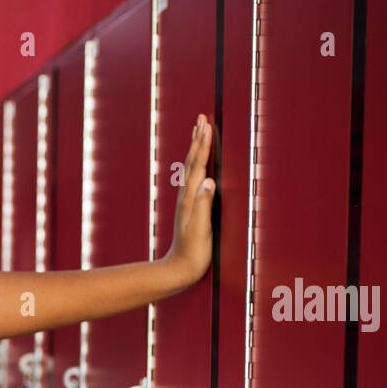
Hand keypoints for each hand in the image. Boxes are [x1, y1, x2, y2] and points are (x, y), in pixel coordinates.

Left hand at [163, 113, 215, 284]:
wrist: (178, 270)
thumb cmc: (192, 252)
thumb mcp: (201, 229)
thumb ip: (204, 205)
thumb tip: (209, 181)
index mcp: (190, 198)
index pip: (198, 165)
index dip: (203, 144)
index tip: (207, 123)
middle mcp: (186, 197)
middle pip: (191, 162)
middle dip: (198, 139)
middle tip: (201, 117)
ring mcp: (186, 202)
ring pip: (190, 169)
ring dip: (195, 148)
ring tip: (198, 131)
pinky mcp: (189, 209)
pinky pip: (192, 179)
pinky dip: (195, 165)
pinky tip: (197, 165)